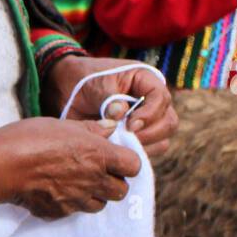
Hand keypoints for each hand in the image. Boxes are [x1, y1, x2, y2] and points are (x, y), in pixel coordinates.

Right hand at [0, 116, 140, 218]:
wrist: (0, 166)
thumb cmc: (29, 138)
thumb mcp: (62, 124)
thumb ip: (91, 129)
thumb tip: (111, 128)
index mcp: (98, 155)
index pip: (134, 166)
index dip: (127, 162)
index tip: (115, 158)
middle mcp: (93, 180)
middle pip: (121, 191)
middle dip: (113, 182)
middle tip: (97, 172)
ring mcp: (77, 200)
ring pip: (100, 205)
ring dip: (94, 195)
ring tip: (77, 183)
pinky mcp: (59, 213)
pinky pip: (74, 212)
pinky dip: (69, 203)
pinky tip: (55, 190)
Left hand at [45, 56, 177, 157]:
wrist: (68, 92)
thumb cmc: (84, 81)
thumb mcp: (95, 84)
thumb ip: (108, 99)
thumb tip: (120, 114)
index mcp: (146, 81)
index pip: (162, 98)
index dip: (150, 113)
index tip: (131, 124)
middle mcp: (152, 102)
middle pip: (168, 122)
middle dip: (150, 134)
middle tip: (126, 138)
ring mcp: (147, 122)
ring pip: (162, 140)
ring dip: (144, 147)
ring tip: (120, 145)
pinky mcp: (137, 139)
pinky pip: (147, 152)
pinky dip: (135, 155)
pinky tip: (118, 153)